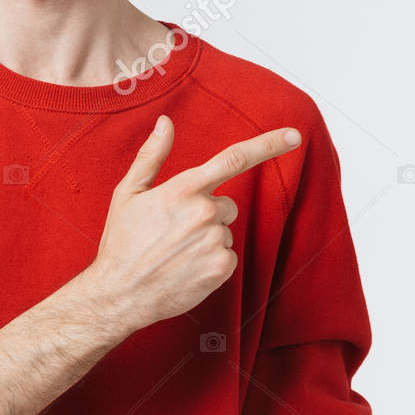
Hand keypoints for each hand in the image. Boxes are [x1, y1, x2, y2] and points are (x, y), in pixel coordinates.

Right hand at [78, 115, 300, 336]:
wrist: (120, 293)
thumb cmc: (122, 242)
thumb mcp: (128, 193)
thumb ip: (152, 155)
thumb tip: (166, 122)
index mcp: (184, 188)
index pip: (234, 159)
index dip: (268, 145)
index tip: (294, 136)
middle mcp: (204, 212)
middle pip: (227, 205)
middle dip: (208, 215)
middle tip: (175, 232)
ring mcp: (215, 241)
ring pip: (225, 232)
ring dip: (208, 240)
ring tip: (176, 253)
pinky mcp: (221, 268)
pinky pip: (228, 257)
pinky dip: (211, 262)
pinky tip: (186, 268)